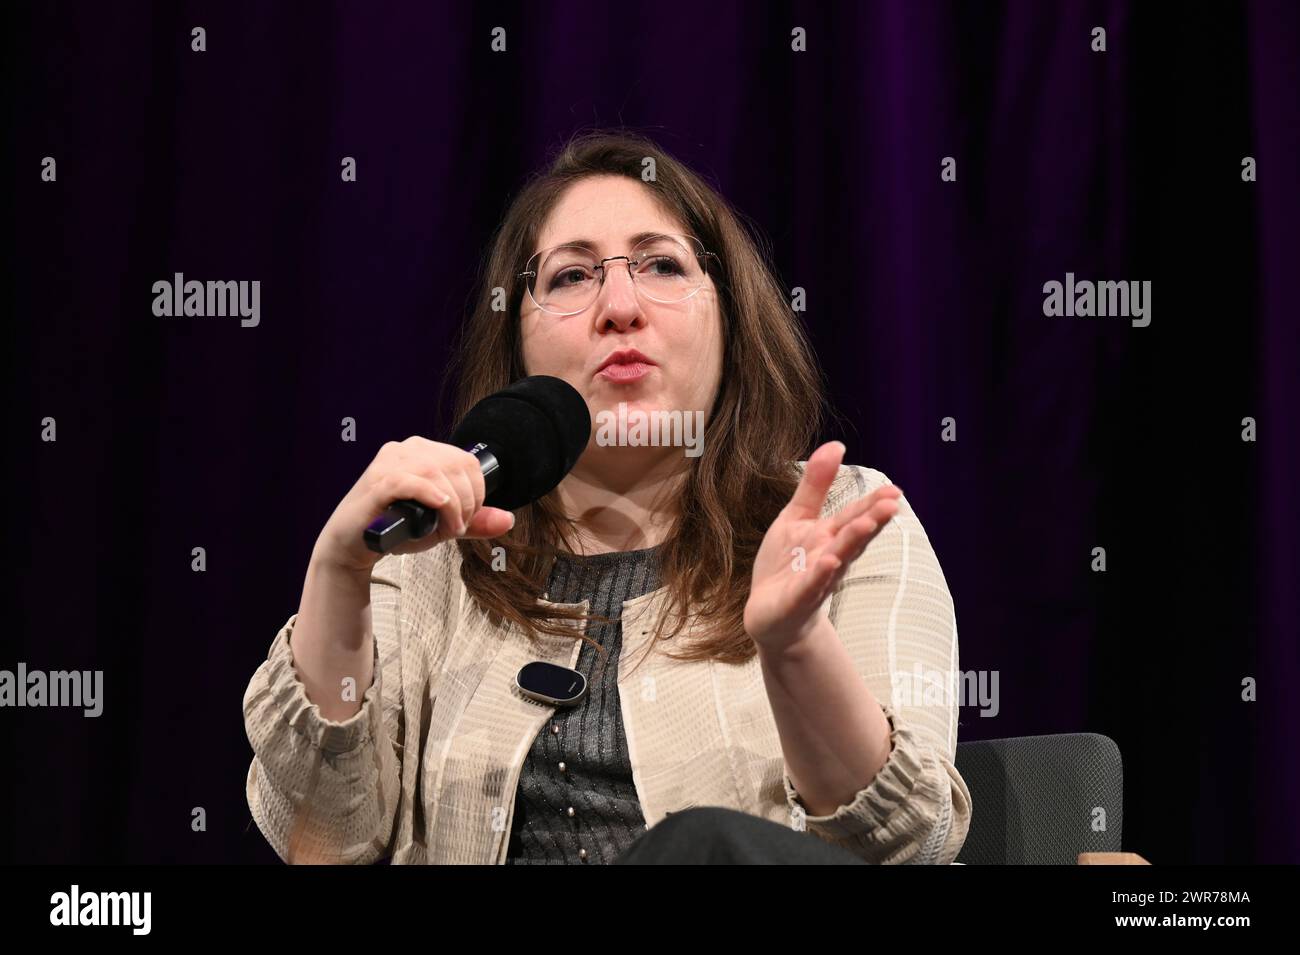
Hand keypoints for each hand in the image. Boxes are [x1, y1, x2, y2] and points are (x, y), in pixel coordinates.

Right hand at [312, 436, 516, 575]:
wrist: (354, 545)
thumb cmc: (396, 529)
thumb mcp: (442, 524)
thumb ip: (474, 521)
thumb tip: (507, 519)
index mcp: (423, 452)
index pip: (466, 461)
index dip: (477, 492)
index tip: (467, 518)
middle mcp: (406, 450)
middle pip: (455, 466)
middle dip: (466, 503)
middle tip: (455, 529)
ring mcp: (388, 463)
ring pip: (436, 473)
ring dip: (451, 506)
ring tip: (445, 530)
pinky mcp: (376, 483)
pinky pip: (409, 480)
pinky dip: (429, 495)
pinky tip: (438, 508)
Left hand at [743, 442, 901, 655]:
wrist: (770, 615)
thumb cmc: (787, 564)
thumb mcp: (796, 517)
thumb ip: (816, 485)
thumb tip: (837, 444)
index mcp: (829, 537)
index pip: (854, 517)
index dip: (873, 504)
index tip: (895, 490)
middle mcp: (829, 558)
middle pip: (851, 537)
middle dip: (870, 521)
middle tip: (891, 504)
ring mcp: (815, 581)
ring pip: (836, 560)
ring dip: (850, 544)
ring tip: (865, 525)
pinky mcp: (796, 601)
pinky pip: (809, 587)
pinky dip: (819, 575)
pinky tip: (828, 562)